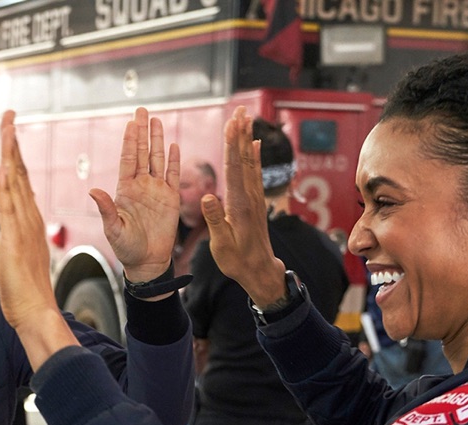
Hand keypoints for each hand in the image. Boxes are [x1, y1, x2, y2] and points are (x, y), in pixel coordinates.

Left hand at [0, 111, 79, 369]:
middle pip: (21, 172)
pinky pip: (11, 202)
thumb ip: (16, 243)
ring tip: (8, 126)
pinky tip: (4, 163)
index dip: (15, 157)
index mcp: (29, 222)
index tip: (10, 136)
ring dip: (11, 152)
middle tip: (9, 116)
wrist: (36, 311)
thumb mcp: (17, 259)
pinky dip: (8, 181)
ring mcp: (24, 226)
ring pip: (17, 180)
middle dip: (13, 143)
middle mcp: (29, 218)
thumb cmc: (25, 293)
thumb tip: (13, 236)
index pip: (21, 182)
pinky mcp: (16, 237)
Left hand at [88, 107, 180, 282]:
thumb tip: (93, 191)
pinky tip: (173, 145)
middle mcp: (141, 186)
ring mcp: (156, 190)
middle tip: (142, 110)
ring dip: (157, 140)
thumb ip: (106, 208)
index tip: (130, 123)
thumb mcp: (114, 229)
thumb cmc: (126, 248)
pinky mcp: (171, 198)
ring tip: (156, 120)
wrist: (147, 261)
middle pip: (142, 153)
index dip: (130, 141)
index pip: (128, 159)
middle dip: (142, 132)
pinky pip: (172, 175)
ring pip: (157, 159)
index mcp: (125, 190)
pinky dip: (173, 160)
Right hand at [202, 107, 286, 306]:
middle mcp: (249, 197)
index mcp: (238, 205)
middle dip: (240, 134)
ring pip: (250, 162)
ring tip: (247, 119)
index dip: (231, 145)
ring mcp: (254, 198)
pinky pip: (256, 173)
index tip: (231, 124)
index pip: (234, 169)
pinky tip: (255, 144)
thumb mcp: (221, 244)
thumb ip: (215, 220)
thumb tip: (208, 197)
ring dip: (247, 139)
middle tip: (240, 111)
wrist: (259, 269)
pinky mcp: (256, 201)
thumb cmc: (237, 260)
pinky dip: (255, 156)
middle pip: (244, 159)